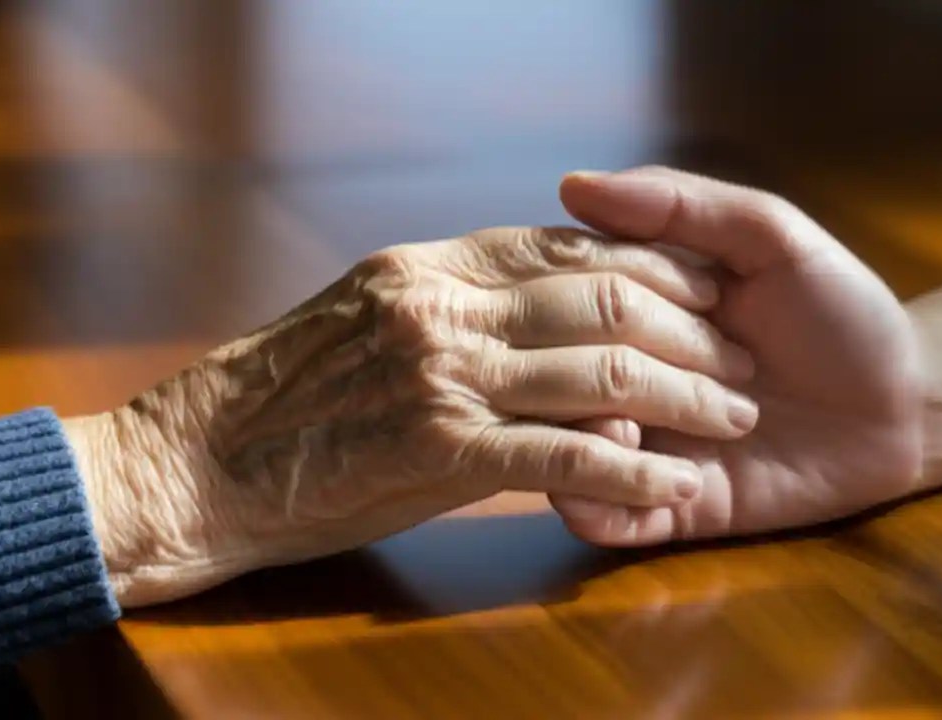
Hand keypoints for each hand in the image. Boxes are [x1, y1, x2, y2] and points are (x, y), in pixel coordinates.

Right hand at [64, 227, 758, 605]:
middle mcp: (442, 305)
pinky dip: (633, 471)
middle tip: (743, 358)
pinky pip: (565, 455)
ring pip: (599, 368)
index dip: (653, 264)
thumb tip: (527, 308)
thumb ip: (450, 306)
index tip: (709, 287)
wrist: (198, 466)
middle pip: (601, 297)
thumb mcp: (368, 322)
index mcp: (430, 266)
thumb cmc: (285, 402)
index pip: (568, 246)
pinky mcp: (439, 451)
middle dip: (689, 329)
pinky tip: (679, 487)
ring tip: (737, 417)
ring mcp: (441, 374)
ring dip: (684, 396)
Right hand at [551, 168, 924, 544]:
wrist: (906, 406)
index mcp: (629, 307)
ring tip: (639, 435)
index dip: (580, 300)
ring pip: (555, 453)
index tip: (648, 300)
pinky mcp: (665, 507)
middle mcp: (620, 375)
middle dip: (586, 377)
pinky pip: (596, 520)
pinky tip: (674, 486)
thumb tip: (570, 186)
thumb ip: (681, 204)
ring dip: (582, 446)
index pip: (555, 300)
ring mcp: (639, 445)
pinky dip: (599, 509)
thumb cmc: (840, 310)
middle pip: (546, 379)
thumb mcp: (769, 236)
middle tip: (660, 377)